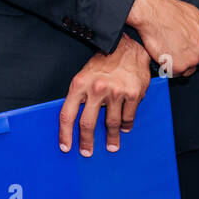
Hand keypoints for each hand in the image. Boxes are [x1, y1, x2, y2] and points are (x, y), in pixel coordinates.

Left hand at [59, 33, 151, 156]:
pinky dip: (126, 126)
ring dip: (111, 138)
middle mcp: (96, 89)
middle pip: (87, 124)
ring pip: (111, 124)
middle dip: (86, 141)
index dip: (65, 133)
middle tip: (87, 152)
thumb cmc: (104, 62)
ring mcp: (115, 92)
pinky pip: (128, 117)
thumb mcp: (85, 74)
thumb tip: (75, 120)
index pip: (67, 114)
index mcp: (80, 84)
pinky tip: (124, 129)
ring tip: (111, 146)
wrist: (127, 46)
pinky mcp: (133, 94)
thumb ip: (80, 95)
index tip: (66, 147)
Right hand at [126, 0, 198, 78]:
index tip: (192, 49)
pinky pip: (175, 72)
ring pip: (188, 68)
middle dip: (189, 56)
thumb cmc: (170, 10)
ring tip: (169, 49)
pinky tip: (164, 54)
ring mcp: (193, 59)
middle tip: (176, 48)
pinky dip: (168, 66)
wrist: (152, 13)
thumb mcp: (194, 14)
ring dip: (179, 63)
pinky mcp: (179, 67)